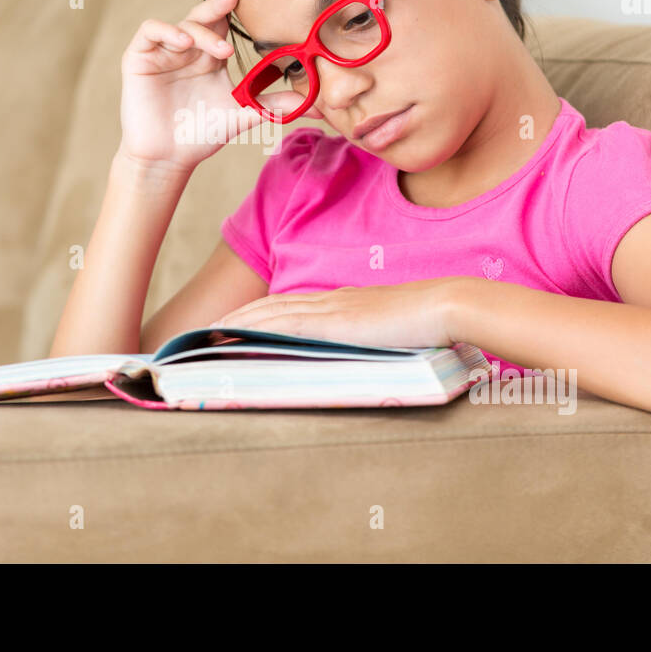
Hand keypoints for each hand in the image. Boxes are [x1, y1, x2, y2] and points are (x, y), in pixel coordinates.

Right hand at [116, 0, 309, 172]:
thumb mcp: (242, 115)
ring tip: (221, 51)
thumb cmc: (201, 135)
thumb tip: (315, 104)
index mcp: (209, 56)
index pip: (220, 21)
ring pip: (182, 24)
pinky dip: (167, 31)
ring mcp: (162, 51)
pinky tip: (184, 43)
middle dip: (218, 5)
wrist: (168, 158)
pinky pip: (151, 30)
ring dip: (201, 30)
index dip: (228, 3)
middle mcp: (186, 49)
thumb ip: (274, 104)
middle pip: (203, 16)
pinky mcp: (139, 57)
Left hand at [208, 277, 458, 348]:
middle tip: (206, 330)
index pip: (288, 306)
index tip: (234, 324)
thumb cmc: (428, 322)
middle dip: (237, 317)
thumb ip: (367, 337)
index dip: (258, 314)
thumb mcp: (389, 330)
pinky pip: (283, 323)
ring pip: (269, 312)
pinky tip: (236, 333)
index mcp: (343, 302)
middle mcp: (330, 300)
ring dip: (237, 322)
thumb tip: (355, 351)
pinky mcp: (333, 321)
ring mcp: (330, 308)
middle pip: (271, 306)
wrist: (444, 305)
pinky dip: (255, 327)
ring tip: (209, 332)